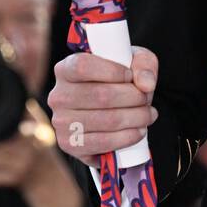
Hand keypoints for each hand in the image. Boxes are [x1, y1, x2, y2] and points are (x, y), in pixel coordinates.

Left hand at [0, 98, 59, 191]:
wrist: (46, 175)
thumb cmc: (41, 144)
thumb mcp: (41, 125)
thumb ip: (28, 111)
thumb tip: (17, 86)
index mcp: (37, 136)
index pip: (27, 129)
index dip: (17, 124)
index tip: (5, 118)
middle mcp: (28, 153)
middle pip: (4, 145)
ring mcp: (18, 167)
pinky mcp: (9, 179)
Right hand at [47, 45, 158, 166]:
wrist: (110, 109)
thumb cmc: (119, 79)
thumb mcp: (133, 62)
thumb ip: (144, 64)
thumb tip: (146, 84)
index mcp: (65, 69)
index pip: (83, 66)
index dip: (113, 71)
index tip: (130, 76)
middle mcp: (58, 96)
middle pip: (101, 95)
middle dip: (133, 98)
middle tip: (147, 99)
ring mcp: (61, 123)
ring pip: (106, 120)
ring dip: (136, 118)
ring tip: (148, 114)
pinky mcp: (70, 144)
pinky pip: (103, 143)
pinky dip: (127, 137)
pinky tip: (139, 131)